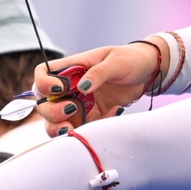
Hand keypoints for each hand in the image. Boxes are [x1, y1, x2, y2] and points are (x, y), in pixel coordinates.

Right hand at [31, 40, 168, 135]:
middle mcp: (70, 88)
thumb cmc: (130, 59)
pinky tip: (112, 113)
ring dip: (58, 128)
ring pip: (55, 121)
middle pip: (44, 103)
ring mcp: (78, 104)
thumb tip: (83, 87)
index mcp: (71, 68)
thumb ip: (98, 73)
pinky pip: (82, 128)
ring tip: (71, 130)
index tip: (59, 90)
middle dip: (51, 111)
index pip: (42, 74)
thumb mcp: (116, 61)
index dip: (43, 84)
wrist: (147, 72)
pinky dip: (91, 128)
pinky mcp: (91, 116)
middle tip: (71, 109)